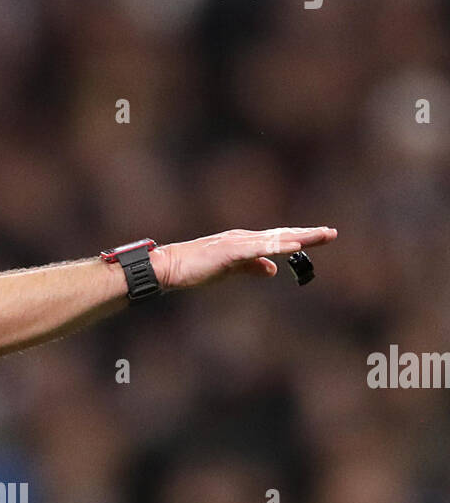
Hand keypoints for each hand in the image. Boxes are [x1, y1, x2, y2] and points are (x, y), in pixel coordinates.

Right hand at [150, 226, 336, 289]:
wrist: (171, 267)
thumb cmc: (196, 269)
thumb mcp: (231, 270)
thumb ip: (252, 268)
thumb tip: (273, 269)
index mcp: (246, 243)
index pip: (279, 239)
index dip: (301, 238)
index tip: (322, 237)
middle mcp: (245, 238)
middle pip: (282, 235)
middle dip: (307, 234)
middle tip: (332, 233)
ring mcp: (238, 242)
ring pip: (274, 239)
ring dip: (298, 237)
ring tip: (319, 236)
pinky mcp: (229, 251)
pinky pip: (258, 249)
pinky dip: (276, 246)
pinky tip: (293, 247)